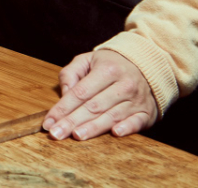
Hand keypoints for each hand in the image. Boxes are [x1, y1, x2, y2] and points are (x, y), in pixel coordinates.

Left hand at [42, 49, 157, 140]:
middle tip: (56, 134)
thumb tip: (64, 94)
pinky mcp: (146, 113)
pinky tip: (114, 133)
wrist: (148, 66)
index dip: (63, 108)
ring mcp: (136, 100)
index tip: (49, 122)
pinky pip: (137, 122)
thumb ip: (71, 73)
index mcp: (107, 70)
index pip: (80, 92)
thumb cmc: (111, 65)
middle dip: (72, 121)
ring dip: (93, 128)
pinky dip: (127, 128)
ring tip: (76, 136)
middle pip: (93, 106)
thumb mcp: (88, 60)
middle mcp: (123, 85)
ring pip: (112, 116)